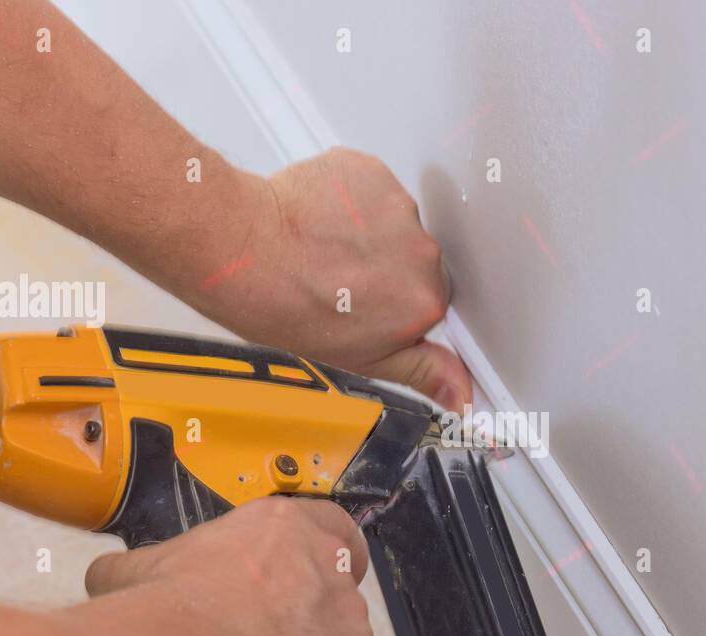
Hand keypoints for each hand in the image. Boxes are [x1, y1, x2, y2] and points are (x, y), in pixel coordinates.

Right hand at [84, 497, 375, 635]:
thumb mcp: (134, 568)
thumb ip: (139, 567)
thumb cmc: (167, 601)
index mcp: (284, 526)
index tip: (310, 572)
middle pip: (339, 582)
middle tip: (276, 634)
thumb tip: (111, 577)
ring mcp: (347, 614)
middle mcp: (327, 563)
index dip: (327, 549)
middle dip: (315, 606)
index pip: (332, 525)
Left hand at [194, 148, 471, 411]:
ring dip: (366, 232)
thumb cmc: (290, 306)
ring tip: (326, 249)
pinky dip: (348, 199)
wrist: (245, 252)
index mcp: (425, 301)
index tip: (371, 305)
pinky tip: (320, 219)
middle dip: (386, 267)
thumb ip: (422, 371)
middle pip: (415, 258)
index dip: (397, 304)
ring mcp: (397, 208)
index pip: (431, 300)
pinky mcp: (371, 173)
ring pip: (392, 221)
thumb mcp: (363, 360)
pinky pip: (370, 187)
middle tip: (343, 281)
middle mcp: (421, 252)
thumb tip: (460, 392)